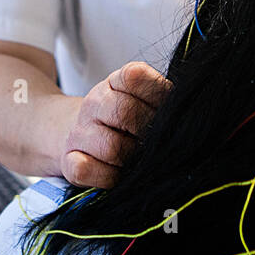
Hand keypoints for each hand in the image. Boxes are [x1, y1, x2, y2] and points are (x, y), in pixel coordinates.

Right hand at [56, 61, 173, 188]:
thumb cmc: (121, 120)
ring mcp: (80, 133)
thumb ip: (161, 101)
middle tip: (157, 142)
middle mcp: (94, 104)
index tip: (166, 109)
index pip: (135, 76)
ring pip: (111, 147)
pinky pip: (86, 170)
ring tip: (137, 160)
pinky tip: (117, 174)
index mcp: (114, 83)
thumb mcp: (139, 99)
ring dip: (131, 159)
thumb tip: (185, 119)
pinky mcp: (69, 161)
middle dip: (148, 132)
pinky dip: (107, 177)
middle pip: (126, 112)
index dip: (157, 93)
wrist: (77, 135)